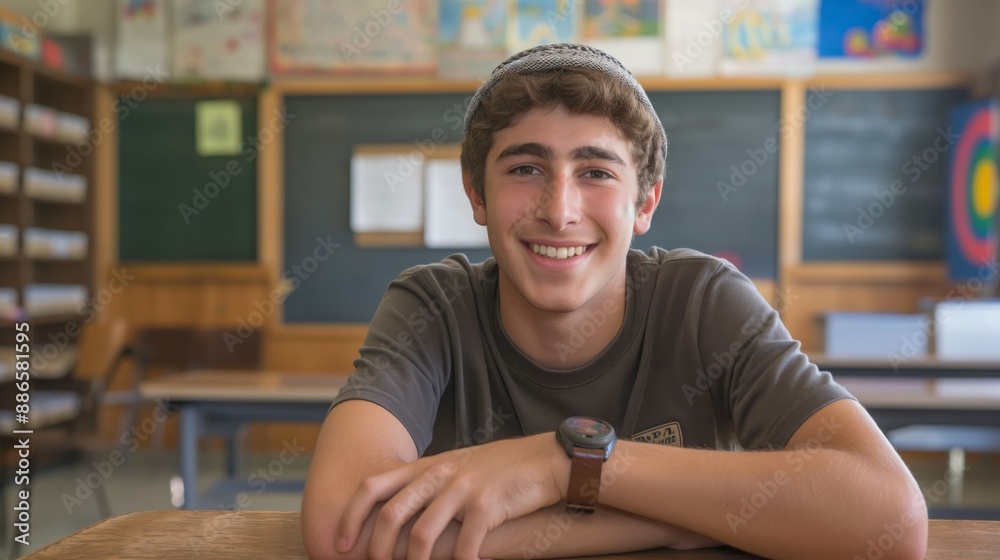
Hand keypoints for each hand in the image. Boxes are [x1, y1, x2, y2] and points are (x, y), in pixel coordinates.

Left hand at [335, 433, 566, 559]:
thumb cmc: (498, 471)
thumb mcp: (456, 469)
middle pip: (391, 513)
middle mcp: (439, 474)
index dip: (351, 516)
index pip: (373, 486)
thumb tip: (396, 515)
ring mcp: (463, 489)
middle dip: (376, 548)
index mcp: (426, 466)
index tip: (340, 544)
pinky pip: (464, 547)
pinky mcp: (488, 506)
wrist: (544, 460)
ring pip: (421, 535)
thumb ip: (427, 486)